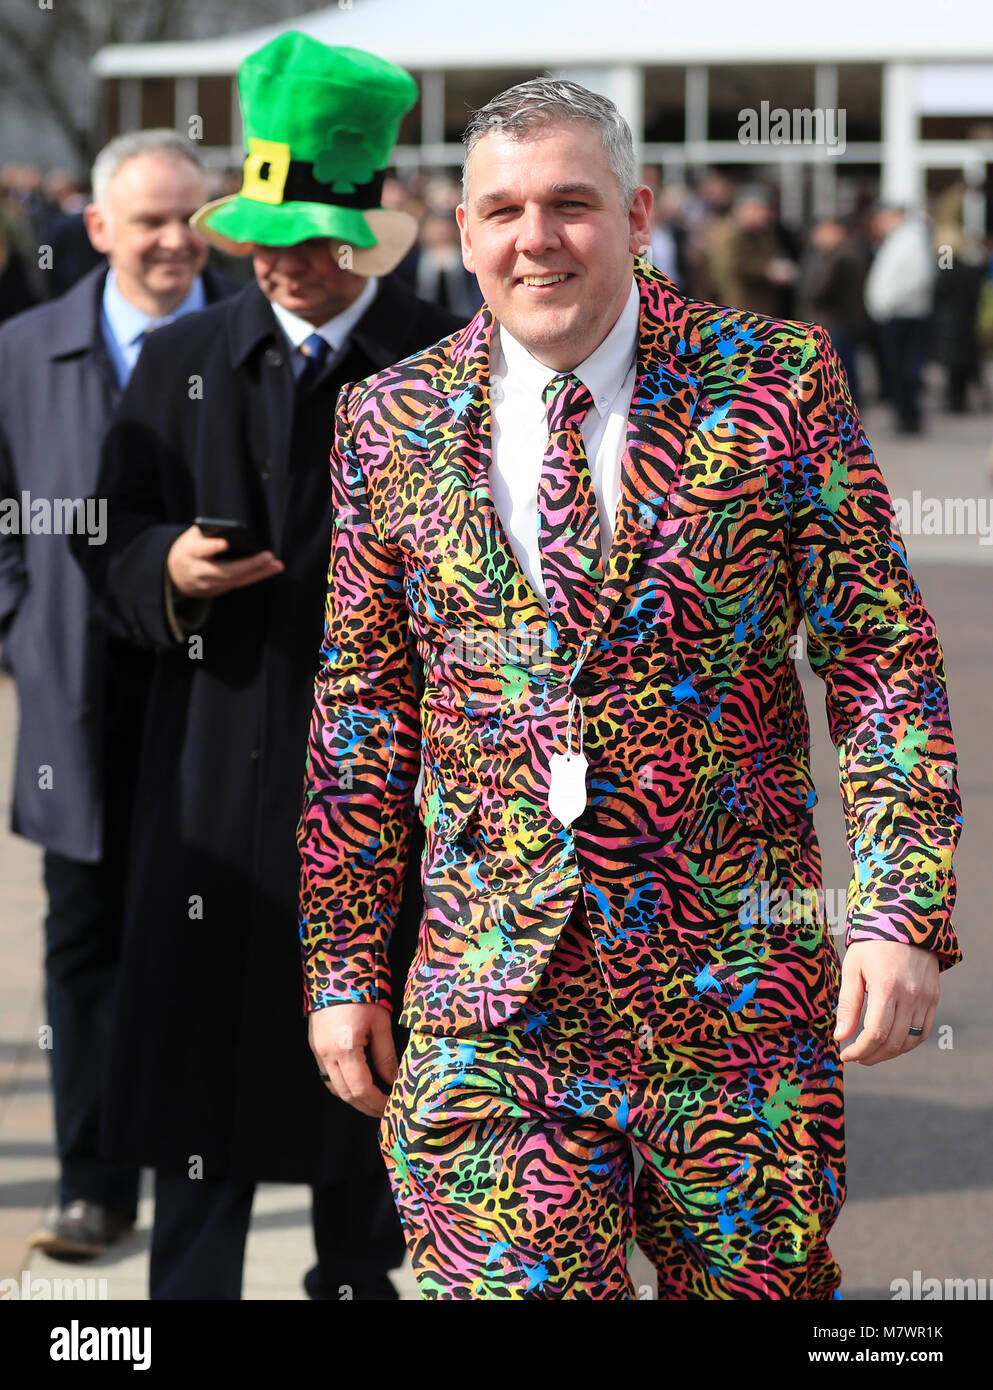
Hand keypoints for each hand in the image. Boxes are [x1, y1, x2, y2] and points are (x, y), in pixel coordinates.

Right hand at [166, 525, 282, 597]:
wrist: (174, 573)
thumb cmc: (190, 546)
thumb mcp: (194, 536)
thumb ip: (210, 533)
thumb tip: (235, 530)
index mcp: (190, 552)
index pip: (201, 550)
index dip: (213, 547)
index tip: (226, 543)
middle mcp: (198, 571)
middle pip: (225, 571)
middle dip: (248, 565)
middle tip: (268, 555)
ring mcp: (208, 584)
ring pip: (235, 581)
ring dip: (258, 573)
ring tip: (276, 564)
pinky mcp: (217, 591)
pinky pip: (239, 584)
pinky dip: (256, 576)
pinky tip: (272, 568)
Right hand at [308, 1002, 397, 1117]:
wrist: (336, 971)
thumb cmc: (362, 993)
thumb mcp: (381, 1024)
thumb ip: (386, 1056)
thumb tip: (394, 1080)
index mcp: (345, 1049)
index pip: (361, 1089)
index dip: (377, 1102)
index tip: (391, 1106)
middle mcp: (327, 1054)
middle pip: (346, 1094)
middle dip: (366, 1105)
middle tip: (384, 1110)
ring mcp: (318, 1050)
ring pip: (334, 1087)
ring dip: (353, 1097)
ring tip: (372, 1100)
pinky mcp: (316, 1045)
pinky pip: (327, 1074)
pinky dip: (342, 1084)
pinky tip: (356, 1083)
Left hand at [834, 940, 939, 1064]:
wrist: (906, 922)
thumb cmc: (872, 944)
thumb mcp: (852, 968)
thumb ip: (847, 1005)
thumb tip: (841, 1036)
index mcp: (887, 987)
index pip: (875, 1033)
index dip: (859, 1050)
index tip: (845, 1055)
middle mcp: (910, 995)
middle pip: (893, 1042)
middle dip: (871, 1056)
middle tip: (855, 1057)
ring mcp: (925, 998)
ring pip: (909, 1041)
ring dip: (889, 1053)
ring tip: (870, 1053)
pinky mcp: (933, 999)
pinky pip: (923, 1032)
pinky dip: (907, 1043)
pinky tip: (891, 1043)